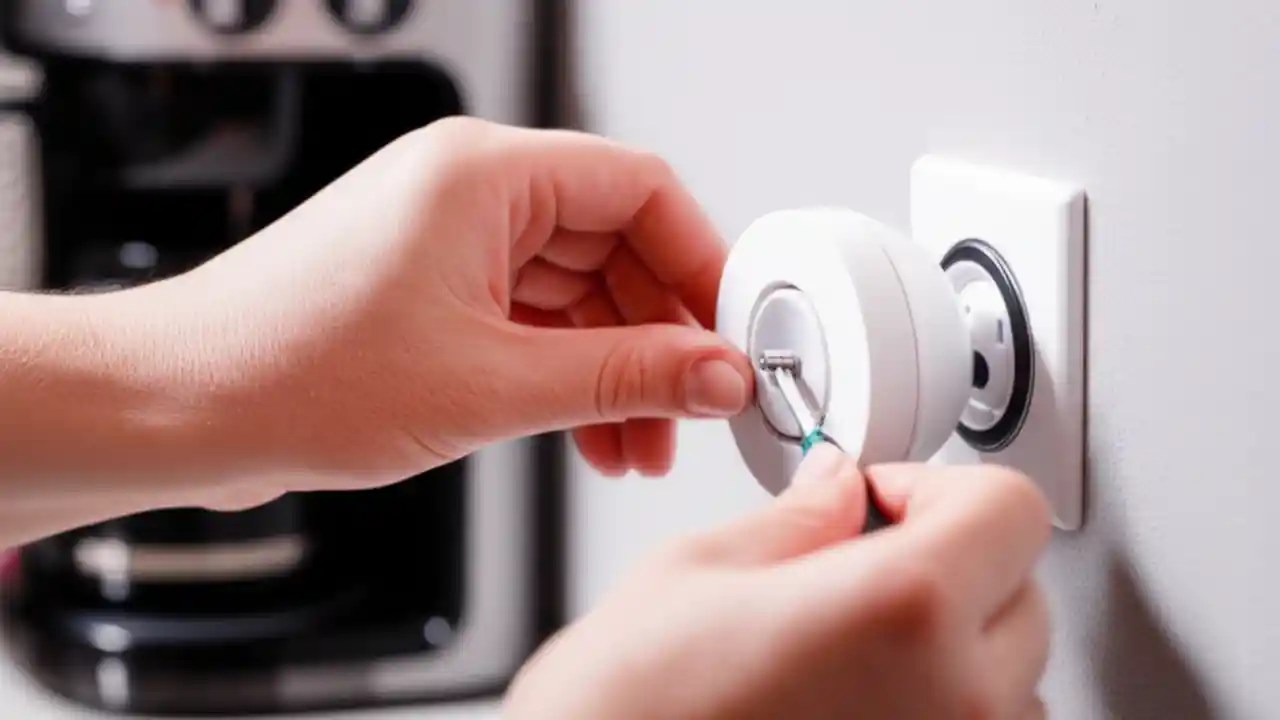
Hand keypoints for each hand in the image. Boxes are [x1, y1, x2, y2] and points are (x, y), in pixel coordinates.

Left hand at [97, 117, 752, 496]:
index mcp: (484, 173)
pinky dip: (564, 373)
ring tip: (638, 443)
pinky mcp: (428, 287)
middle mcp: (467, 191)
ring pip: (572, 291)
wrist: (178, 407)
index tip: (731, 332)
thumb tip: (714, 371)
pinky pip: (528, 319)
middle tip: (689, 406)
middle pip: (613, 243)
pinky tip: (589, 432)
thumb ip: (625, 377)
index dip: (701, 263)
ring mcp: (445, 239)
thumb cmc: (291, 370)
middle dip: (657, 335)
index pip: (641, 189)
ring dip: (613, 368)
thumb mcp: (493, 384)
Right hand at [504, 448, 1051, 719]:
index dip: (940, 486)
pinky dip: (934, 709)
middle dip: (948, 563)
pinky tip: (848, 702)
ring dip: (951, 648)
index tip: (886, 500)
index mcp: (900, 609)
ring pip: (1009, 683)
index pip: (1009, 507)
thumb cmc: (618, 716)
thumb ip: (796, 521)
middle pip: (1023, 593)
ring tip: (846, 648)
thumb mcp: (694, 575)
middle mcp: (954, 700)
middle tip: (858, 564)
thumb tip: (837, 487)